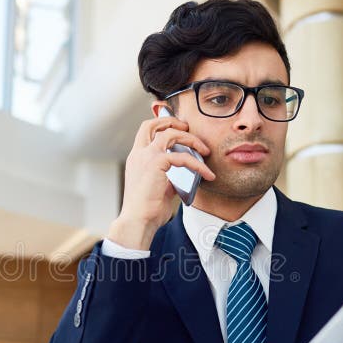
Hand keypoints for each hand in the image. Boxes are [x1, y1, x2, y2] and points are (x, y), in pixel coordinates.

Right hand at [107, 116, 214, 249]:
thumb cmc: (148, 210)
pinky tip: (206, 174)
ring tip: (204, 149)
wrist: (138, 221)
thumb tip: (185, 175)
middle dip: (172, 121)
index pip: (145, 132)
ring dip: (190, 139)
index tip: (178, 129)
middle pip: (152, 123)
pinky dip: (198, 164)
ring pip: (170, 133)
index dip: (160, 125)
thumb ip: (169, 178)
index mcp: (136, 158)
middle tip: (189, 128)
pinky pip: (183, 157)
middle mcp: (138, 154)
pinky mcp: (156, 163)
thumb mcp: (160, 189)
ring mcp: (146, 156)